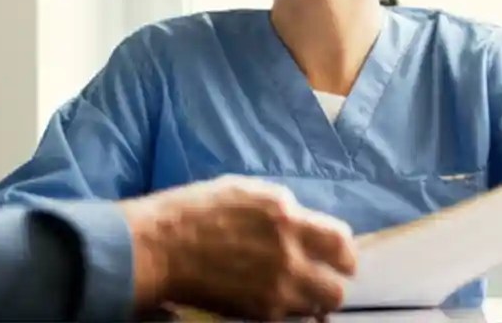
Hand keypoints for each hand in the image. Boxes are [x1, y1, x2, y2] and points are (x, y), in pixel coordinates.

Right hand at [120, 175, 356, 320]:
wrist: (158, 247)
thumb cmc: (195, 210)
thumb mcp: (244, 191)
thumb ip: (281, 207)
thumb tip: (302, 221)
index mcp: (286, 216)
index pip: (341, 242)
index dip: (343, 252)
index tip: (337, 256)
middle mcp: (288, 253)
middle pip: (338, 286)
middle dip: (332, 281)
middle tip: (319, 277)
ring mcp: (275, 287)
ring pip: (320, 307)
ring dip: (312, 300)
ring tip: (295, 291)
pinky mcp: (259, 312)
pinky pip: (291, 317)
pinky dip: (286, 309)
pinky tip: (270, 297)